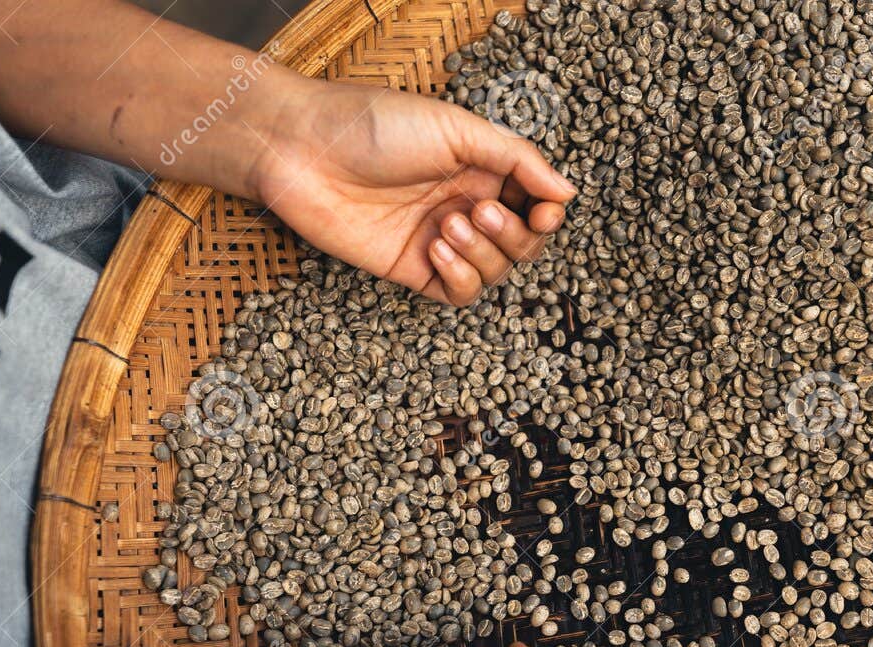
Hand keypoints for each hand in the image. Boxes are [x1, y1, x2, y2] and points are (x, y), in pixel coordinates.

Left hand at [251, 78, 576, 304]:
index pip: (536, 203)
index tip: (546, 211)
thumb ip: (517, 160)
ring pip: (495, 271)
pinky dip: (461, 277)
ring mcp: (440, 240)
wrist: (304, 150)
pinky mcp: (413, 270)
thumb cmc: (373, 125)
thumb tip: (568, 191)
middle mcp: (465, 204)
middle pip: (522, 243)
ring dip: (483, 253)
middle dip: (513, 235)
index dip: (548, 214)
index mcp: (481, 168)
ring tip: (447, 224)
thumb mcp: (457, 128)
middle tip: (478, 212)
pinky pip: (460, 293)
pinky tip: (436, 249)